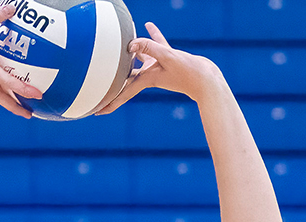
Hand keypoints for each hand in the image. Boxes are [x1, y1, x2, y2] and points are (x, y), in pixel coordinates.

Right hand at [0, 3, 42, 117]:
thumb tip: (12, 9)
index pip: (6, 80)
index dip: (23, 88)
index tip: (38, 95)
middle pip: (1, 96)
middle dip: (16, 107)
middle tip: (31, 115)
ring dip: (9, 100)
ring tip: (23, 105)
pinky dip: (2, 87)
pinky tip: (9, 83)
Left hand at [95, 22, 224, 114]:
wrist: (208, 80)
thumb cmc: (190, 73)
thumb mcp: (168, 57)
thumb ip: (150, 47)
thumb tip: (131, 42)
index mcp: (148, 79)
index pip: (124, 92)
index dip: (110, 102)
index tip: (97, 111)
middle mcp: (151, 74)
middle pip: (127, 78)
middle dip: (114, 81)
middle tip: (99, 85)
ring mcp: (160, 66)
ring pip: (140, 58)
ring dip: (130, 52)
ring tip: (119, 45)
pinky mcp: (169, 58)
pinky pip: (157, 45)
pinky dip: (151, 36)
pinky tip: (147, 25)